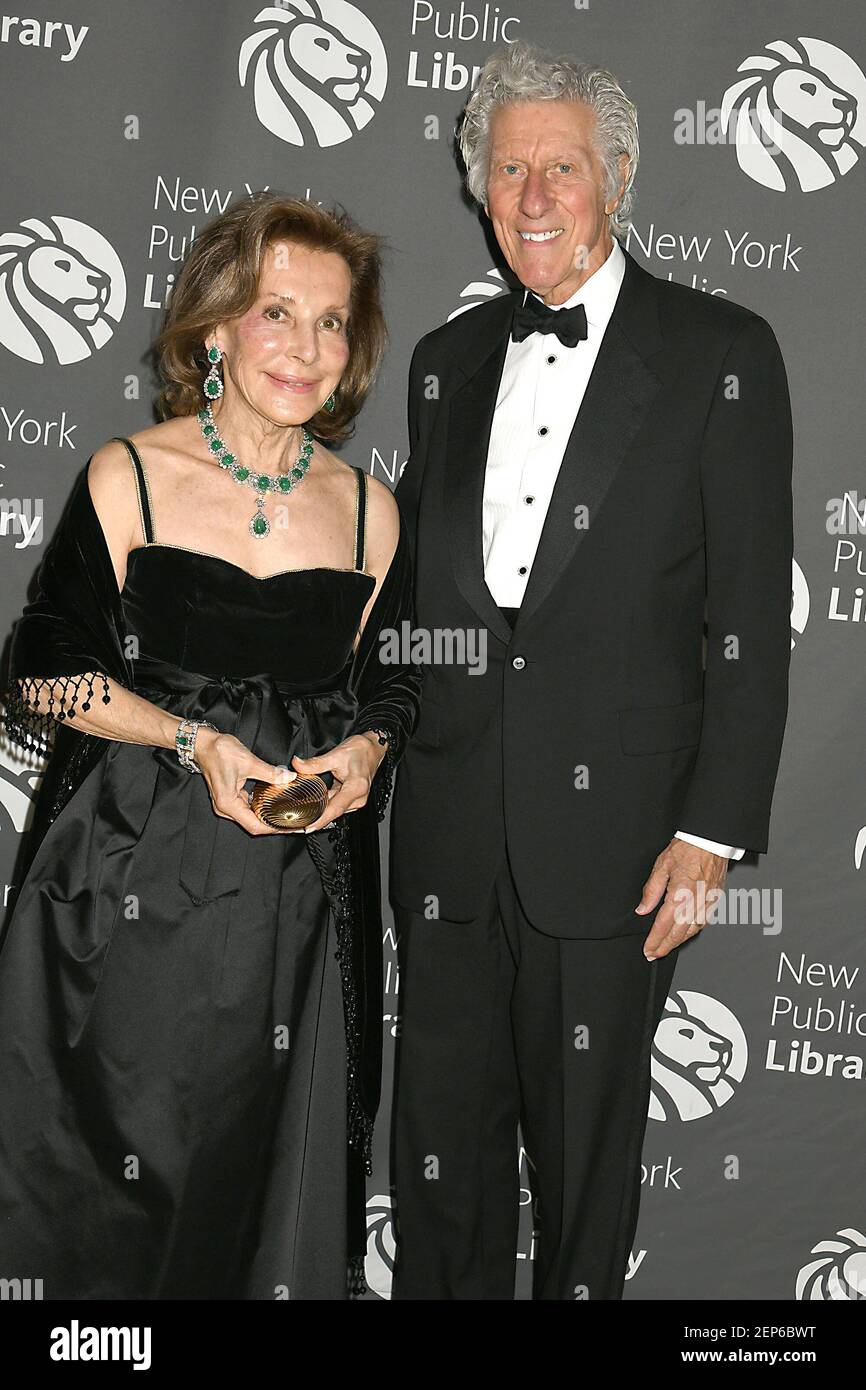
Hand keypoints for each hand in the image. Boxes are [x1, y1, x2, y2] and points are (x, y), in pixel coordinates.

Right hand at [194, 728, 294, 835]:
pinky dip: (259, 807)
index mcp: (228, 803)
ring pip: (250, 817)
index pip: (254, 825)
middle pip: (253, 824)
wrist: (203, 744)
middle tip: (292, 822)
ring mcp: (226, 803)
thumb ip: (270, 772)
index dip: (273, 828)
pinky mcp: (229, 798)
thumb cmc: (219, 751)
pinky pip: (246, 808)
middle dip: (272, 824)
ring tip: (285, 814)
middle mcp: (225, 807)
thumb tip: (289, 778)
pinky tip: (272, 804)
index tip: (289, 826)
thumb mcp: (248, 761)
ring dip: (267, 816)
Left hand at [289, 731, 387, 832]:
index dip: (321, 820)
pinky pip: (336, 805)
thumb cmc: (360, 751)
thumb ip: (315, 763)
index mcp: (356, 788)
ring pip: (334, 809)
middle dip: (316, 816)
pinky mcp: (353, 799)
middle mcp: (358, 798)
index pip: (335, 808)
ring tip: (302, 811)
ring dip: (320, 810)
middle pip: (333, 811)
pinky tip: (314, 802)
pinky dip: (325, 804)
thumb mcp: (336, 754)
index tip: (308, 827)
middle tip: (297, 819)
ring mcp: (356, 800)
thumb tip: (297, 764)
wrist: (373, 748)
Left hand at [635, 837, 729, 959]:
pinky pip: (703, 922)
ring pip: (693, 931)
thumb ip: (651, 890)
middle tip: (654, 954)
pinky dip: (692, 932)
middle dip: (665, 947)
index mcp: (681, 894)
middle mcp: (696, 902)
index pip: (664, 924)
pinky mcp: (715, 900)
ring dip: (678, 942)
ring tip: (666, 947)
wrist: (710, 840)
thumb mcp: (661, 866)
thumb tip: (643, 909)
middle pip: (679, 933)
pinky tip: (685, 934)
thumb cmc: (688, 849)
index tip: (647, 949)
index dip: (654, 940)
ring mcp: (708, 903)